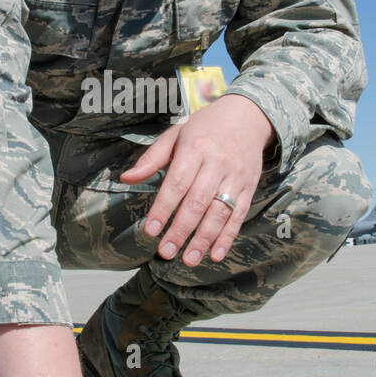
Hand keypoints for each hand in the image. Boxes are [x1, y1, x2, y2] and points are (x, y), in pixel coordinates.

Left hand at [120, 94, 274, 265]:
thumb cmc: (205, 127)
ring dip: (203, 239)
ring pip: (220, 213)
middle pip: (198, 202)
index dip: (163, 208)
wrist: (248, 116)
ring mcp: (236, 177)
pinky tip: (215, 255)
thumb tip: (126, 178)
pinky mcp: (250, 187)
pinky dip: (228, 237)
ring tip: (187, 259)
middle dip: (181, 230)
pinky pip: (239, 215)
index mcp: (195, 148)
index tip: (150, 230)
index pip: (176, 183)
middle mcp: (217, 163)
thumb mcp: (176, 134)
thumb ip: (151, 158)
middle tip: (165, 252)